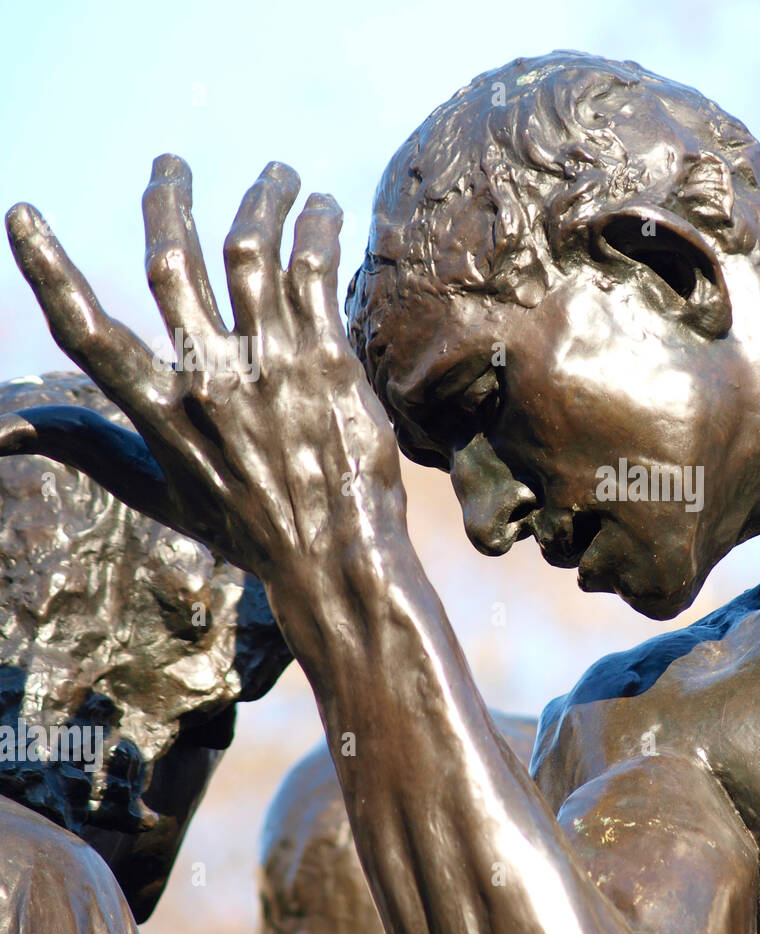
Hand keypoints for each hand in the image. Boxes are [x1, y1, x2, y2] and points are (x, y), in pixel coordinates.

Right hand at [2, 155, 403, 578]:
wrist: (336, 556)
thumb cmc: (247, 529)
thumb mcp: (156, 496)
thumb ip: (88, 448)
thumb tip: (5, 431)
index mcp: (160, 412)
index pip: (88, 332)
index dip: (49, 271)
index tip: (22, 215)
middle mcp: (209, 379)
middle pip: (172, 264)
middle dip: (165, 200)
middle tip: (170, 162)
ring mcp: (271, 365)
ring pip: (248, 250)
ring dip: (260, 199)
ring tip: (275, 173)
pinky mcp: (327, 360)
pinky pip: (313, 271)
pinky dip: (315, 229)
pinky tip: (321, 207)